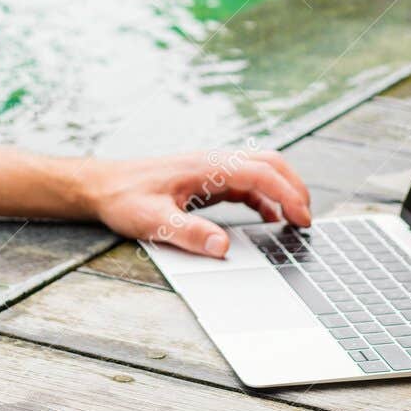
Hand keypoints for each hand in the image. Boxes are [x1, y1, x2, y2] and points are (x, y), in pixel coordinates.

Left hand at [87, 149, 312, 257]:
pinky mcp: (207, 179)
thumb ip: (188, 234)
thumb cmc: (124, 199)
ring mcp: (211, 169)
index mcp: (205, 167)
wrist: (102, 185)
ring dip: (282, 190)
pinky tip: (270, 219)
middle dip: (294, 187)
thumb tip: (222, 248)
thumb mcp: (153, 221)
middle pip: (268, 163)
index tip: (302, 218)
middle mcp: (213, 162)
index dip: (287, 194)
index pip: (260, 172)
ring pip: (260, 170)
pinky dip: (264, 198)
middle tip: (307, 219)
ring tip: (297, 221)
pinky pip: (245, 183)